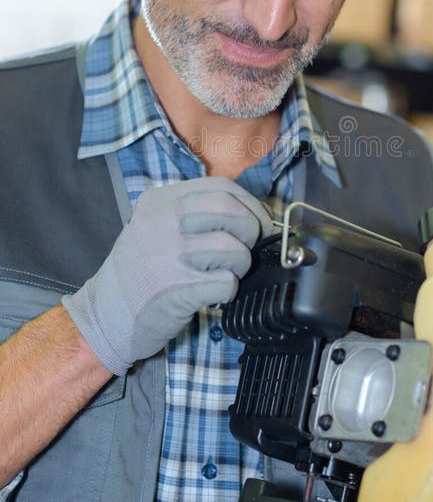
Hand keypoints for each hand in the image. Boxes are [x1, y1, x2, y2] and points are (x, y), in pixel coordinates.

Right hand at [62, 177, 271, 375]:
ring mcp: (169, 256)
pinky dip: (229, 290)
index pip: (221, 187)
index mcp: (160, 201)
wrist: (105, 315)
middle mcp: (163, 222)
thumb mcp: (155, 226)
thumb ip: (194, 213)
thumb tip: (252, 214)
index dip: (250, 203)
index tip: (258, 220)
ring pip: (234, 248)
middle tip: (248, 248)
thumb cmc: (139, 271)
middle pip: (231, 211)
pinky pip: (226, 282)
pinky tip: (214, 293)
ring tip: (226, 273)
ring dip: (241, 264)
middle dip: (252, 230)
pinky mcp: (178, 290)